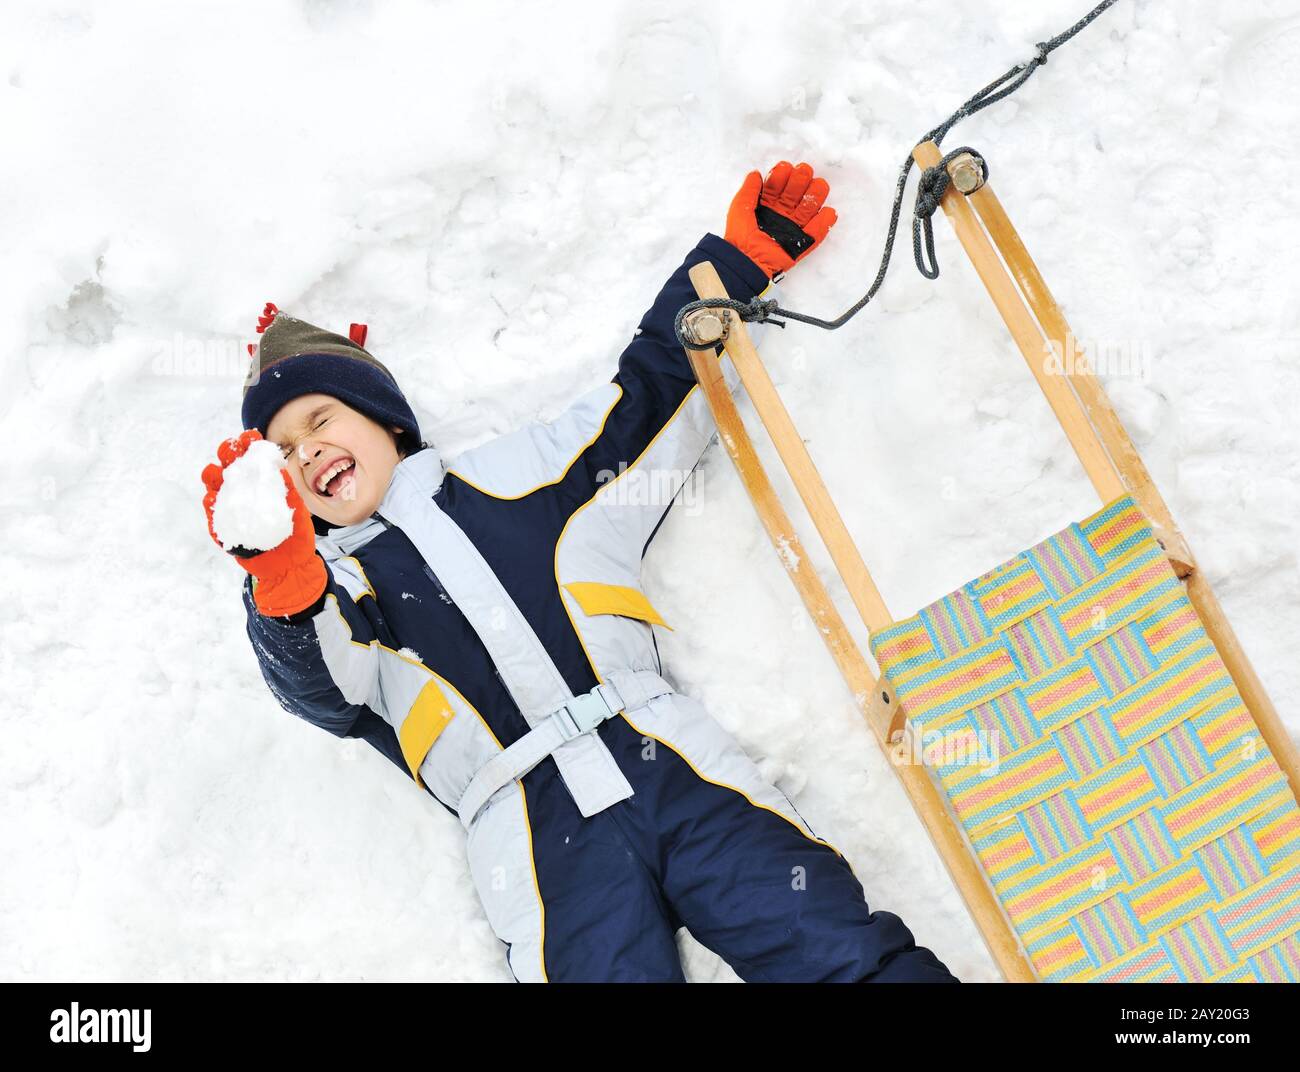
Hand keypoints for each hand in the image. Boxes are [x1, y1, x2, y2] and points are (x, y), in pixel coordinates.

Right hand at [201, 429, 326, 616]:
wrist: (291, 565)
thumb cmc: (294, 532)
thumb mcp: (296, 508)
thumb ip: (287, 489)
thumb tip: (279, 466)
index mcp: (260, 482)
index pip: (250, 458)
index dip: (247, 445)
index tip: (251, 436)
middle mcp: (243, 492)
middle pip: (227, 466)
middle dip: (226, 453)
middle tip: (231, 448)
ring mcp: (231, 509)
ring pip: (213, 486)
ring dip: (212, 476)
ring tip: (217, 471)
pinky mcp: (223, 529)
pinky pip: (211, 514)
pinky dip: (210, 504)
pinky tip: (213, 498)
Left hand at [724, 160, 836, 278]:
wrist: (746, 259)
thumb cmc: (740, 235)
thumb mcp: (740, 207)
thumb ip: (749, 190)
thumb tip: (756, 174)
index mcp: (767, 207)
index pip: (778, 187)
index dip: (782, 176)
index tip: (785, 168)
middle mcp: (781, 216)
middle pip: (795, 194)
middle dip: (801, 181)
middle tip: (804, 171)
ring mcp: (791, 229)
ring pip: (808, 209)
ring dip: (815, 196)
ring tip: (819, 185)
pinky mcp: (800, 243)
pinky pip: (816, 233)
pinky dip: (824, 223)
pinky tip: (829, 211)